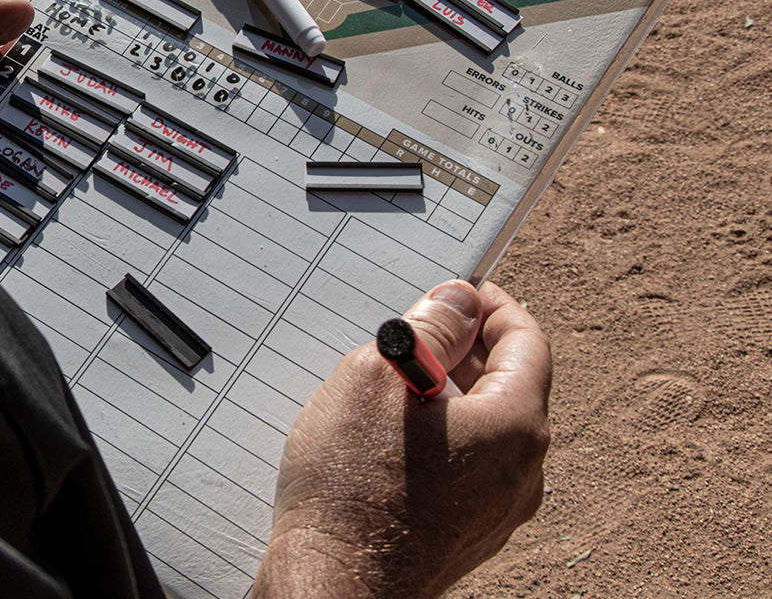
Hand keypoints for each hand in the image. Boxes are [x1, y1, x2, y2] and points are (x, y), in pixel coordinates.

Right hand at [253, 280, 551, 598]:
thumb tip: (460, 301)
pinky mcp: (471, 536)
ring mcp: (500, 512)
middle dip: (464, 349)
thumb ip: (428, 329)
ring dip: (449, 396)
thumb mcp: (377, 378)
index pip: (527, 342)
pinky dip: (442, 438)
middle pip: (510, 385)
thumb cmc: (349, 487)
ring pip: (487, 429)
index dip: (491, 306)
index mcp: (514, 427)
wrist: (335, 585)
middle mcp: (522, 473)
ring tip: (391, 386)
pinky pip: (470, 468)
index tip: (457, 292)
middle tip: (413, 331)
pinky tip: (389, 440)